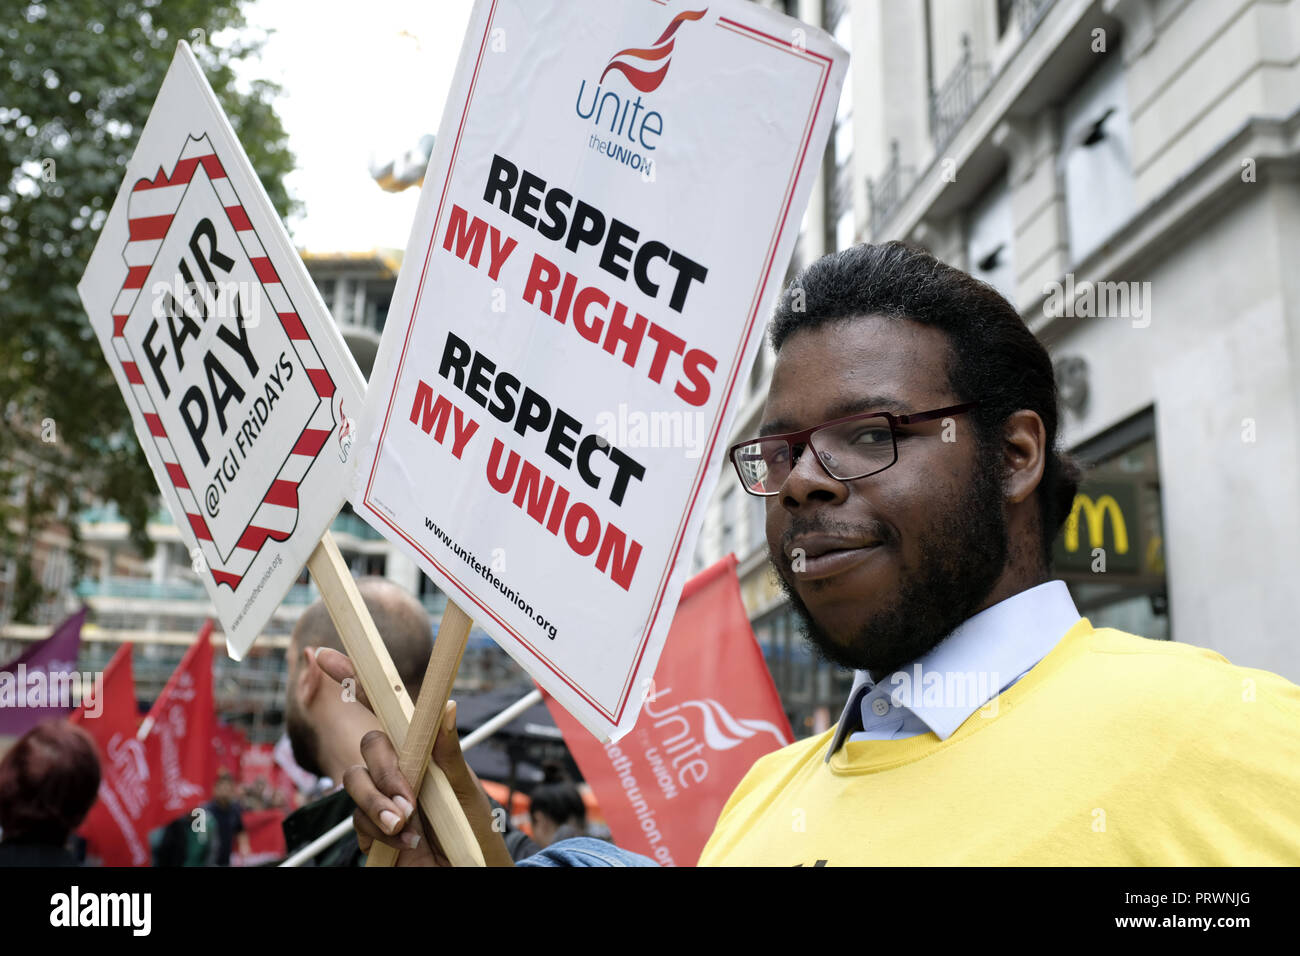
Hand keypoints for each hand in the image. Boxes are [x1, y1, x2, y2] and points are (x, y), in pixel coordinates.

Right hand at [314, 648, 515, 866]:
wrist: (468, 867)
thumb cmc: (472, 826)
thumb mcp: (463, 786)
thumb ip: (448, 751)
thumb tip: (448, 704)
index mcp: (417, 748)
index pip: (382, 707)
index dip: (353, 678)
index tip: (326, 655)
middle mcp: (395, 768)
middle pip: (366, 745)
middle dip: (383, 772)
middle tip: (410, 801)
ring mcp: (379, 797)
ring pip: (354, 783)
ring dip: (378, 805)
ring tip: (408, 825)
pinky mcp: (370, 830)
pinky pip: (356, 821)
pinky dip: (378, 831)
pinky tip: (404, 842)